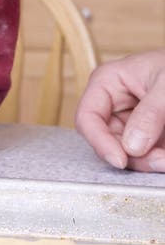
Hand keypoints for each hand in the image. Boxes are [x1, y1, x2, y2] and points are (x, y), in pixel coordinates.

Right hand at [75, 50, 164, 171]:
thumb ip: (150, 112)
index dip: (99, 141)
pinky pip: (143, 155)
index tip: (120, 160)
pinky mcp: (143, 134)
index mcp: (106, 83)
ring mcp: (128, 121)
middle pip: (107, 140)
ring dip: (147, 161)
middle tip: (160, 160)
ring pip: (126, 153)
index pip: (87, 117)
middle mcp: (111, 104)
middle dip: (132, 156)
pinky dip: (155, 159)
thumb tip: (132, 147)